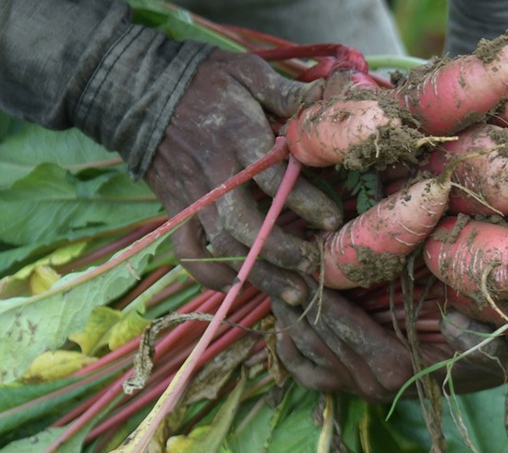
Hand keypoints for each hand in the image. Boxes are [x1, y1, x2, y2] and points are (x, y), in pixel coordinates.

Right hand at [144, 49, 338, 303]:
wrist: (142, 87)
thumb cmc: (205, 79)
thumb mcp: (248, 72)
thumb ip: (287, 92)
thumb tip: (328, 100)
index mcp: (237, 137)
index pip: (271, 177)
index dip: (303, 201)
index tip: (333, 220)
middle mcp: (215, 173)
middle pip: (245, 224)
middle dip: (282, 251)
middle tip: (314, 267)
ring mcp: (193, 194)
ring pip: (222, 245)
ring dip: (258, 272)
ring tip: (294, 292)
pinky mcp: (177, 206)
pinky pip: (186, 249)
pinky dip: (208, 273)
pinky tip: (237, 287)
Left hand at [271, 276, 507, 402]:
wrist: (493, 359)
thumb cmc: (488, 337)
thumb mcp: (487, 330)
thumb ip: (469, 326)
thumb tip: (447, 318)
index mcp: (398, 367)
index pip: (346, 327)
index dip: (322, 293)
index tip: (303, 260)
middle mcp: (374, 383)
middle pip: (320, 337)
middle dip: (298, 299)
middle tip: (280, 263)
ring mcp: (361, 387)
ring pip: (308, 352)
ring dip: (289, 318)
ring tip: (278, 281)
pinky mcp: (354, 386)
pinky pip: (309, 373)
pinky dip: (290, 350)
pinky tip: (282, 324)